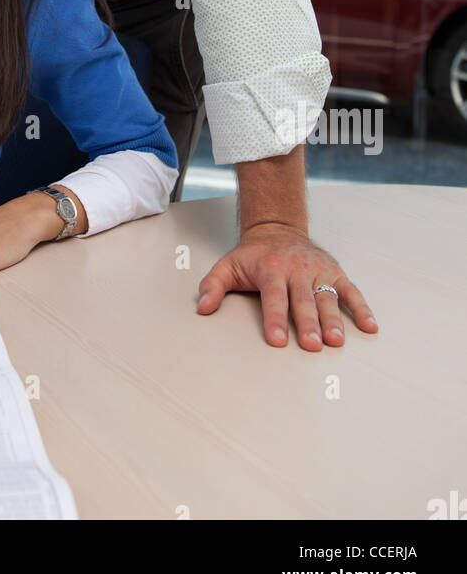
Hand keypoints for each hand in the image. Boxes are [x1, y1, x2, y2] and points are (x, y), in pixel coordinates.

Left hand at [196, 223, 377, 348]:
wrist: (277, 228)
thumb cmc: (253, 255)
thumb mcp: (227, 266)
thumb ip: (213, 285)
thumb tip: (202, 307)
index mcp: (270, 270)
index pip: (273, 297)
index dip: (275, 318)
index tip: (277, 340)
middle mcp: (296, 270)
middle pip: (303, 300)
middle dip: (307, 323)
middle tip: (312, 345)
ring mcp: (317, 271)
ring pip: (326, 297)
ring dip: (333, 320)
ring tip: (336, 340)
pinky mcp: (334, 272)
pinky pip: (349, 291)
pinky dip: (361, 308)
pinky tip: (370, 326)